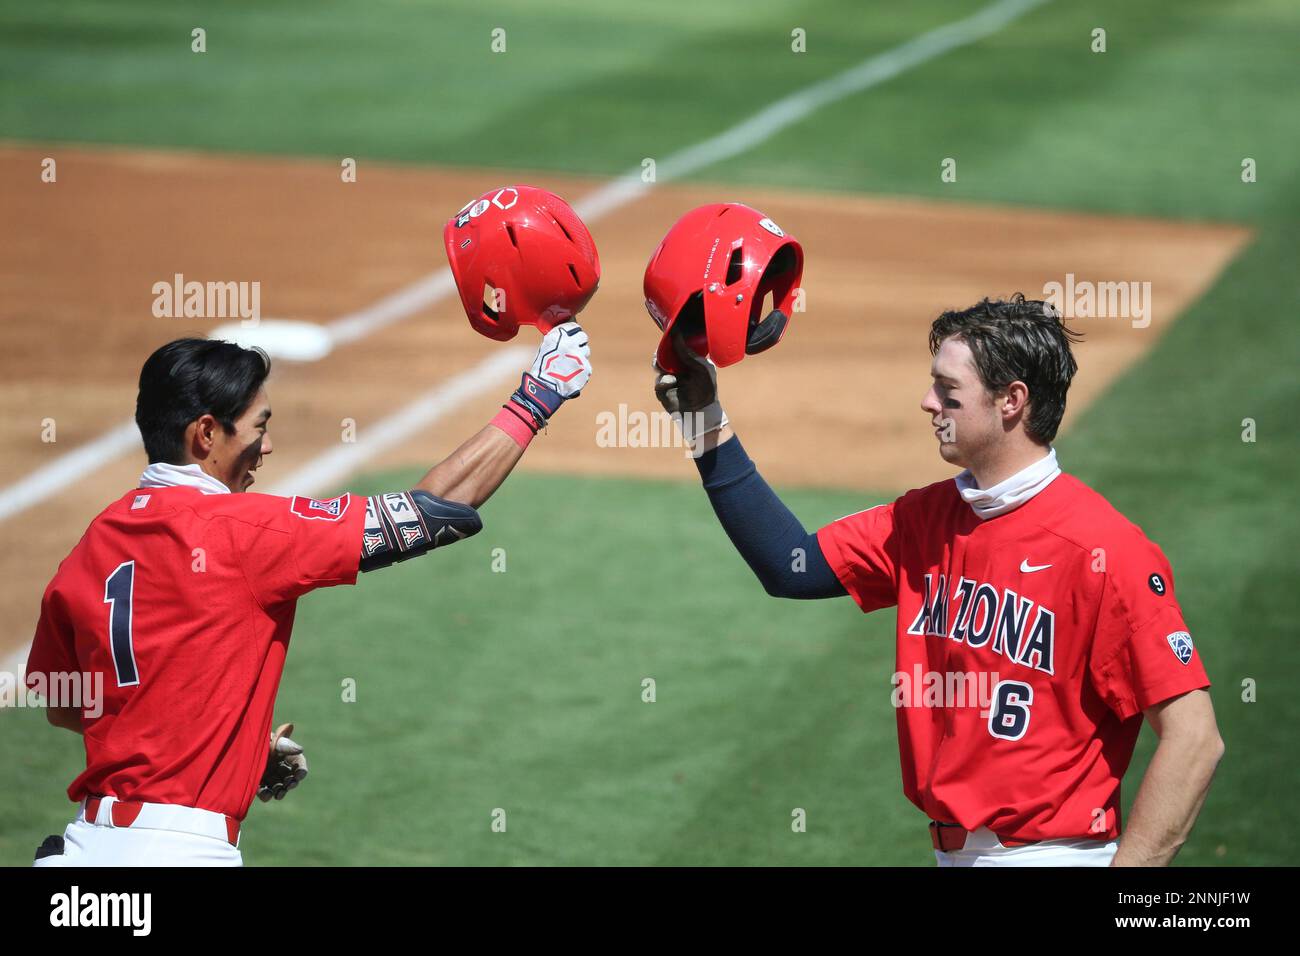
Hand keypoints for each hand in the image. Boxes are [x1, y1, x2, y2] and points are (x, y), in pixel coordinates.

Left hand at [258, 722, 307, 801]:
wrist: (235, 743)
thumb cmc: (256, 738)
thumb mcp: (270, 740)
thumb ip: (285, 744)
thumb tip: (300, 749)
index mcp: (285, 753)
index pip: (299, 762)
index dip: (301, 769)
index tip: (299, 775)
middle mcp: (278, 765)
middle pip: (290, 777)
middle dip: (291, 782)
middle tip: (289, 785)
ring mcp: (268, 775)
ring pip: (278, 786)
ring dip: (281, 791)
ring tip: (279, 794)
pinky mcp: (256, 782)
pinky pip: (263, 791)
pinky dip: (266, 794)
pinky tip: (267, 795)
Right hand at [510, 321, 592, 425]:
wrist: (546, 388)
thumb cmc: (543, 368)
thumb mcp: (546, 347)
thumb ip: (558, 338)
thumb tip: (569, 333)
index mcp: (559, 336)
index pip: (574, 327)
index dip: (573, 332)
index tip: (572, 337)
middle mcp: (571, 343)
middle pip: (583, 337)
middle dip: (579, 343)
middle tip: (572, 351)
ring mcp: (580, 356)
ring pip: (586, 351)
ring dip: (580, 356)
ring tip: (569, 364)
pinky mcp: (586, 368)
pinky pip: (586, 365)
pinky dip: (581, 369)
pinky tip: (571, 373)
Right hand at [653, 326, 727, 443]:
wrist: (703, 410)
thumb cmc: (706, 387)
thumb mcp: (701, 367)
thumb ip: (687, 353)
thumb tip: (676, 335)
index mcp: (686, 360)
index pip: (674, 347)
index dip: (670, 341)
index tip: (668, 333)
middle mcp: (676, 368)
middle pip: (661, 355)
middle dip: (660, 353)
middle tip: (661, 352)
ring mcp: (668, 378)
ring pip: (657, 367)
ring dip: (662, 367)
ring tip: (672, 374)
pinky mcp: (663, 391)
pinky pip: (658, 382)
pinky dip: (664, 381)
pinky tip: (673, 383)